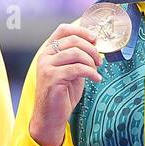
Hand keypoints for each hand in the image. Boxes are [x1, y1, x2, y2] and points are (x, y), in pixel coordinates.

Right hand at [28, 22, 103, 145]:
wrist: (50, 116)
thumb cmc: (62, 94)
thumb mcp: (71, 70)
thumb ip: (78, 57)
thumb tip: (95, 44)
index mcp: (48, 51)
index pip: (63, 29)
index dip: (81, 31)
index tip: (95, 39)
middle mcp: (45, 56)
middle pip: (73, 40)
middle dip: (91, 49)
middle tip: (99, 60)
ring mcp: (47, 67)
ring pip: (76, 53)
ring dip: (91, 61)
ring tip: (96, 71)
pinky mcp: (52, 78)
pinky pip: (77, 68)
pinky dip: (91, 73)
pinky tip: (96, 79)